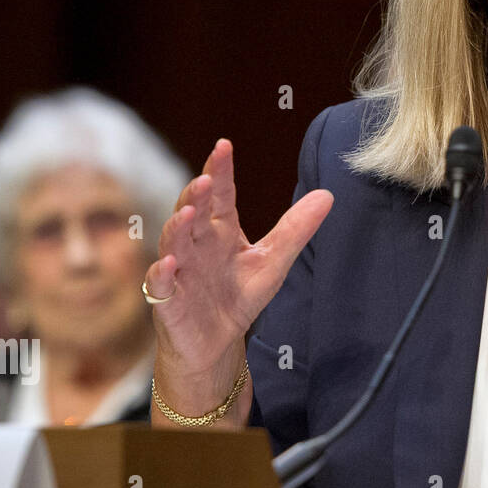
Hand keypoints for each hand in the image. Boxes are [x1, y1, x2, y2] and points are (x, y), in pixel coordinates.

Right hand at [143, 139, 332, 377]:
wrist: (217, 342)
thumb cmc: (239, 296)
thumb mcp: (273, 261)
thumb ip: (296, 229)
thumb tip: (327, 194)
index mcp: (221, 231)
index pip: (220, 195)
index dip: (219, 171)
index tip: (223, 145)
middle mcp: (197, 245)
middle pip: (193, 213)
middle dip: (196, 195)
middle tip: (204, 179)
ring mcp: (180, 270)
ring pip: (173, 243)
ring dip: (177, 227)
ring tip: (188, 212)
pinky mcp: (168, 301)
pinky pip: (161, 284)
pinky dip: (163, 274)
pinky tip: (169, 264)